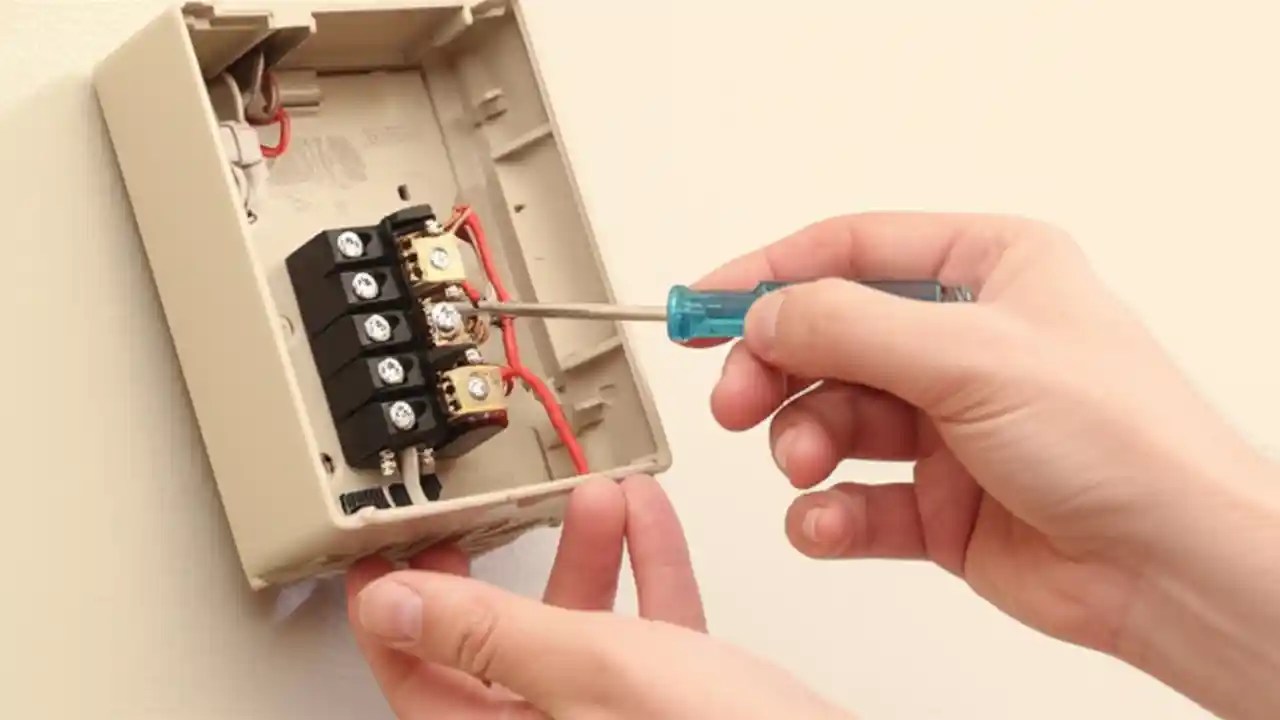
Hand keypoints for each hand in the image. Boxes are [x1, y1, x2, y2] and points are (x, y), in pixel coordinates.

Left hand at [346, 475, 848, 718]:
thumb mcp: (593, 671)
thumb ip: (492, 636)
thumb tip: (395, 607)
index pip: (418, 682)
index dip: (393, 612)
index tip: (381, 552)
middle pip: (494, 651)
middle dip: (496, 569)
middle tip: (471, 520)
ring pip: (577, 633)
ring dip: (583, 556)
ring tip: (586, 495)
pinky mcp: (676, 709)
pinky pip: (644, 634)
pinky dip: (645, 573)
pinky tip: (648, 521)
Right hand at [699, 213, 1279, 718]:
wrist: (1172, 568)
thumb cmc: (1122, 442)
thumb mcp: (972, 355)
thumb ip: (850, 325)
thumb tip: (764, 311)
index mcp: (988, 271)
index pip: (850, 252)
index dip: (767, 275)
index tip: (702, 304)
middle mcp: (962, 343)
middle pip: (828, 338)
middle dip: (776, 370)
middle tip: (738, 399)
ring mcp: (947, 425)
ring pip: (833, 420)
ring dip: (803, 443)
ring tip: (804, 465)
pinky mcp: (938, 502)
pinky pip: (854, 498)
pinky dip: (827, 512)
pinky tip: (826, 520)